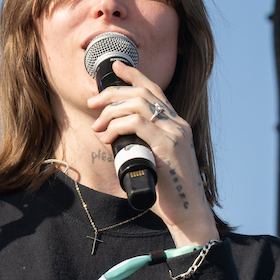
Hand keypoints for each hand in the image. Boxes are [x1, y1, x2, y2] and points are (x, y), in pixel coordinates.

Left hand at [86, 61, 219, 246]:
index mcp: (176, 125)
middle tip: (92, 102)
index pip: (154, 90)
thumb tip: (114, 140)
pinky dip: (117, 126)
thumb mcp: (155, 161)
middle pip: (142, 92)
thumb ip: (142, 146)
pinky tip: (107, 137)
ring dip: (110, 111)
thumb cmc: (169, 191)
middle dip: (112, 92)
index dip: (133, 74)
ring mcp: (174, 133)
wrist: (188, 212)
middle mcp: (178, 124)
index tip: (114, 68)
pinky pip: (136, 124)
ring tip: (98, 127)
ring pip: (137, 104)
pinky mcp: (167, 146)